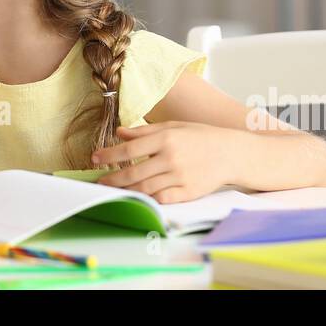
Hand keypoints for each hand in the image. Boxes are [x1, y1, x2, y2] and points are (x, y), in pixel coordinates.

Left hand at [90, 121, 244, 203]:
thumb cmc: (200, 137)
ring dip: (125, 190)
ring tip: (113, 190)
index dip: (109, 155)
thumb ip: (145, 132)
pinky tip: (137, 196)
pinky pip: (161, 199)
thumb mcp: (173, 127)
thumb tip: (119, 133)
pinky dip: (147, 199)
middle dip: (112, 178)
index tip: (94, 158)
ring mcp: (179, 177)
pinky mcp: (188, 192)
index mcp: (166, 138)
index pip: (129, 149)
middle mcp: (171, 158)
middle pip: (133, 172)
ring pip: (145, 188)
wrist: (231, 153)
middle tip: (99, 181)